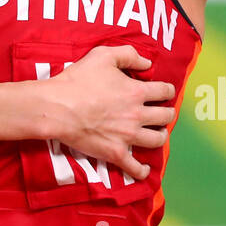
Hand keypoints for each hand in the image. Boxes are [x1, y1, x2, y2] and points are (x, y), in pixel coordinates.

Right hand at [45, 45, 176, 179]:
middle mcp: (137, 115)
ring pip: (157, 140)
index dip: (167, 90)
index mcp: (136, 92)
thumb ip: (128, 55)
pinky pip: (135, 167)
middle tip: (162, 112)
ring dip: (160, 136)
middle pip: (166, 116)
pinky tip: (145, 169)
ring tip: (156, 133)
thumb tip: (147, 63)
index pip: (164, 91)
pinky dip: (143, 170)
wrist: (58, 107)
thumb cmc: (78, 80)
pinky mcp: (115, 153)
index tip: (164, 91)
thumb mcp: (103, 55)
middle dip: (167, 113)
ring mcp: (128, 136)